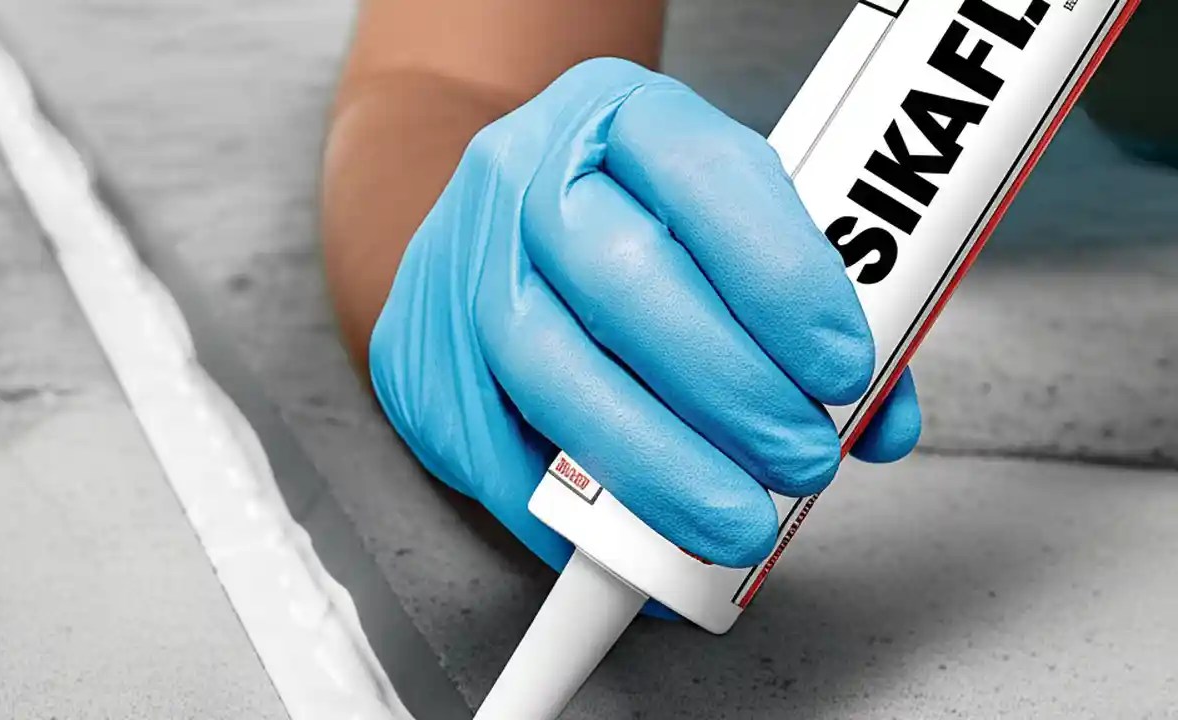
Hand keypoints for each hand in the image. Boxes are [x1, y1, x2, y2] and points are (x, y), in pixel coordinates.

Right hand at [370, 58, 920, 577]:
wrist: (492, 215)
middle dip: (732, 392)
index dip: (783, 280)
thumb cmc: (629, 218)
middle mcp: (525, 177)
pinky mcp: (416, 356)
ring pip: (551, 372)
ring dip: (659, 466)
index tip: (843, 370)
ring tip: (735, 518)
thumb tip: (878, 418)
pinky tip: (634, 538)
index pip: (707, 174)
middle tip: (801, 459)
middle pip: (625, 281)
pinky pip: (493, 452)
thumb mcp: (722, 214)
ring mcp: (458, 265)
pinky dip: (569, 514)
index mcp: (618, 115)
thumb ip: (803, 301)